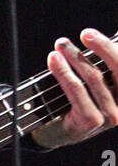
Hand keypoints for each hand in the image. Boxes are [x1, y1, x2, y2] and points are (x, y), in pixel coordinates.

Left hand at [33, 28, 117, 148]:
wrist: (55, 132)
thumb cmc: (76, 101)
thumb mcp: (94, 81)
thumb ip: (102, 64)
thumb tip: (96, 38)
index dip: (110, 46)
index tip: (91, 33)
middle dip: (101, 47)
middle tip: (84, 34)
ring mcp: (110, 115)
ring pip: (93, 77)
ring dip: (75, 57)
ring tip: (61, 46)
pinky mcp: (92, 121)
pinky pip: (77, 90)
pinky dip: (64, 72)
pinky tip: (54, 60)